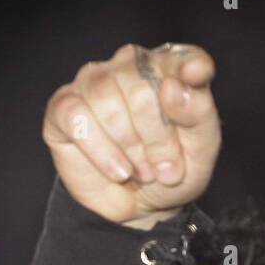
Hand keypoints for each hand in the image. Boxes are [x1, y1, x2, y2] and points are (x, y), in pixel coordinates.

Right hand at [41, 42, 220, 226]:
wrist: (139, 207)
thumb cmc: (172, 170)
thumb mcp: (200, 152)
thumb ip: (199, 115)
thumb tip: (175, 86)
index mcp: (170, 69)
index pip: (182, 57)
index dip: (189, 66)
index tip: (197, 74)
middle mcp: (130, 66)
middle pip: (142, 88)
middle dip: (157, 139)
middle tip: (164, 168)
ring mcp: (93, 82)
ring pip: (107, 101)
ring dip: (129, 147)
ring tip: (140, 170)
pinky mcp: (63, 106)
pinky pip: (76, 116)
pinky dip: (101, 150)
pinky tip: (117, 170)